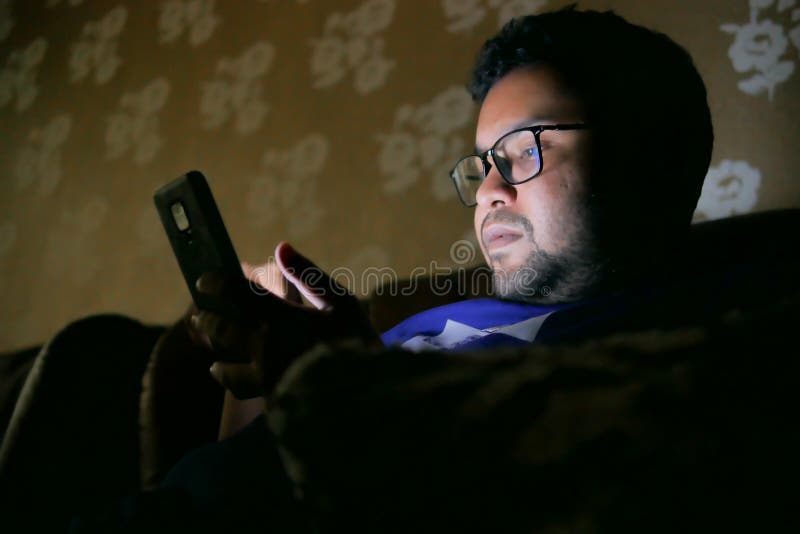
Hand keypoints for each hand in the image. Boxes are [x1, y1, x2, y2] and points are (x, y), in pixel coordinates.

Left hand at [190, 242, 380, 398]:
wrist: (366, 395)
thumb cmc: (358, 342)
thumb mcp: (341, 302)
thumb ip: (308, 274)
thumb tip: (281, 247)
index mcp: (280, 317)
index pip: (234, 294)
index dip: (215, 284)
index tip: (204, 280)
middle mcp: (265, 347)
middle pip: (221, 331)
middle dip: (206, 321)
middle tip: (198, 316)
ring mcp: (265, 376)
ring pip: (224, 367)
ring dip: (214, 356)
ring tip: (211, 356)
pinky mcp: (271, 398)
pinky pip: (240, 388)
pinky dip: (231, 379)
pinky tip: (228, 376)